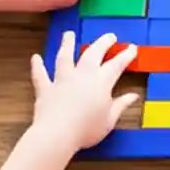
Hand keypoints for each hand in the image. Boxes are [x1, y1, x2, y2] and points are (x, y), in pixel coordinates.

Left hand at [29, 31, 138, 150]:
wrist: (57, 134)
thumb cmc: (86, 129)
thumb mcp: (109, 120)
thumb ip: (121, 105)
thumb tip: (133, 96)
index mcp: (101, 82)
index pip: (117, 65)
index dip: (126, 55)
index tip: (132, 48)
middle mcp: (82, 75)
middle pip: (93, 53)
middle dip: (103, 43)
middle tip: (110, 36)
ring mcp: (62, 80)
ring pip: (65, 57)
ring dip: (67, 44)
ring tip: (69, 34)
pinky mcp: (46, 88)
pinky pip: (40, 75)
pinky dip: (37, 66)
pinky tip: (35, 58)